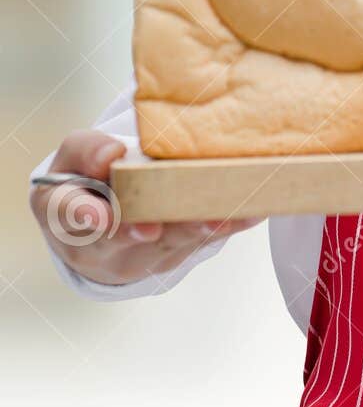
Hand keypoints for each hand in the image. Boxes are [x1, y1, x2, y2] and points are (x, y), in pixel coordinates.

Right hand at [30, 129, 263, 286]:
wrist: (99, 221)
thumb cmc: (84, 181)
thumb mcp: (72, 158)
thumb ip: (86, 151)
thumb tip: (111, 155)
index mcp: (65, 214)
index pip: (68, 215)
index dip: (84, 215)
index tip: (101, 215)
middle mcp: (102, 245)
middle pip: (123, 239)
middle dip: (142, 231)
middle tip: (155, 226)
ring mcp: (141, 254)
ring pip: (170, 242)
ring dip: (195, 227)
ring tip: (218, 212)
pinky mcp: (175, 253)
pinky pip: (203, 240)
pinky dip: (228, 224)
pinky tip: (252, 210)